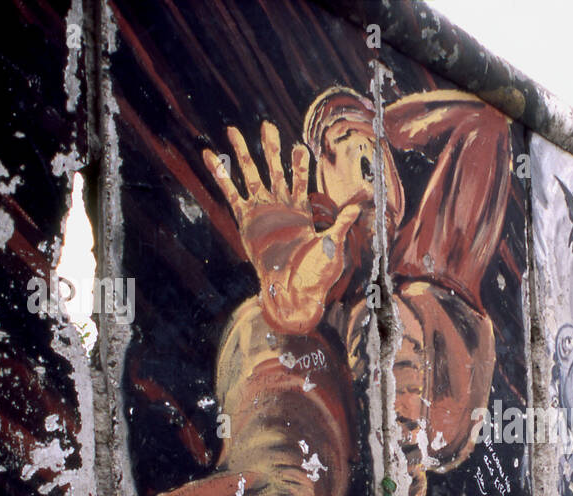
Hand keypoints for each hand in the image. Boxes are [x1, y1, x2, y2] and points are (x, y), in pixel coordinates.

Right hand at [203, 122, 362, 333]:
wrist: (294, 292)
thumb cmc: (316, 273)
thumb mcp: (333, 244)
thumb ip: (342, 222)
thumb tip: (361, 203)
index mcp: (300, 210)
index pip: (299, 179)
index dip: (298, 163)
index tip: (299, 146)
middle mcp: (279, 206)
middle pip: (274, 169)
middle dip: (269, 148)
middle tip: (266, 125)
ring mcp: (261, 211)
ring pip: (251, 176)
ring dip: (243, 154)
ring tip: (232, 131)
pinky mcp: (245, 220)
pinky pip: (231, 193)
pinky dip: (221, 174)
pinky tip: (211, 156)